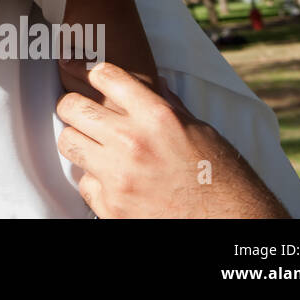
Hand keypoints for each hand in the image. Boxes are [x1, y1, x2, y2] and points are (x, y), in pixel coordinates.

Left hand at [55, 61, 290, 218]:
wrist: (231, 224)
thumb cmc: (222, 178)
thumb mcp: (199, 130)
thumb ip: (166, 106)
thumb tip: (151, 85)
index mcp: (156, 116)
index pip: (104, 75)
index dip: (97, 75)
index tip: (96, 80)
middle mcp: (132, 141)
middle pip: (71, 106)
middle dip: (75, 106)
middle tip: (84, 113)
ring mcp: (118, 176)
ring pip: (67, 141)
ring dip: (80, 141)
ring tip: (96, 146)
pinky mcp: (111, 206)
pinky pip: (83, 182)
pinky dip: (95, 180)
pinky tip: (114, 180)